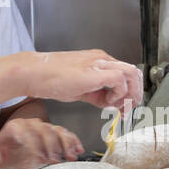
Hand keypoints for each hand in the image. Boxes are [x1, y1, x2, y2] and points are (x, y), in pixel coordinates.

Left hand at [0, 118, 84, 168]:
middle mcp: (31, 124)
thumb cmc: (7, 154)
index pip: (26, 132)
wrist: (15, 150)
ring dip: (65, 144)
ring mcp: (44, 127)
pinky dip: (73, 141)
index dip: (34, 144)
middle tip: (55, 160)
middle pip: (45, 131)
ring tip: (69, 157)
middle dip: (51, 146)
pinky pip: (66, 133)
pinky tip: (78, 150)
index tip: (40, 157)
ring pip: (57, 131)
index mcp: (16, 127)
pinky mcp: (55, 132)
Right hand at [20, 49, 143, 115]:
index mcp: (98, 61)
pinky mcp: (95, 71)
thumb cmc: (50, 79)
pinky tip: (106, 103)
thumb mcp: (80, 89)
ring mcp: (99, 63)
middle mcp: (101, 59)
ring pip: (131, 74)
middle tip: (128, 109)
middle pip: (133, 72)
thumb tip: (107, 103)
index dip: (130, 92)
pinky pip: (119, 80)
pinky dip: (118, 94)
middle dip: (135, 94)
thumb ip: (96, 94)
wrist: (34, 73)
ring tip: (119, 108)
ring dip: (129, 94)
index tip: (124, 108)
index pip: (126, 73)